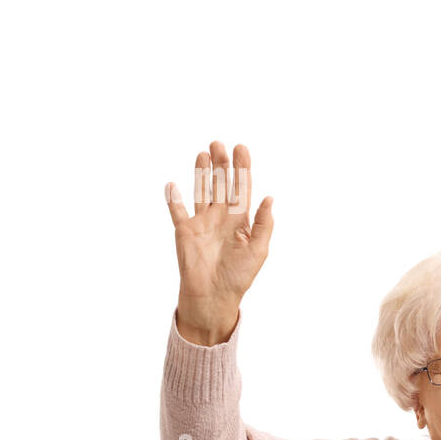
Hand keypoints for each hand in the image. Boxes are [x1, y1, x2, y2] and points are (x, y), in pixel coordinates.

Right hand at [165, 140, 273, 342]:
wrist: (214, 296)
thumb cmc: (239, 276)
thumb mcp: (259, 250)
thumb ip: (263, 224)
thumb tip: (269, 198)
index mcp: (240, 220)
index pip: (241, 188)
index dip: (242, 169)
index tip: (241, 149)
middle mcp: (221, 217)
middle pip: (221, 184)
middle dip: (222, 164)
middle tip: (220, 144)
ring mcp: (202, 222)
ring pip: (201, 190)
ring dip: (202, 172)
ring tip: (204, 153)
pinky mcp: (184, 231)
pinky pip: (177, 211)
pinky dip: (173, 198)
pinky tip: (171, 184)